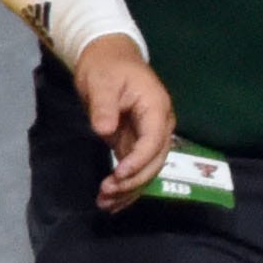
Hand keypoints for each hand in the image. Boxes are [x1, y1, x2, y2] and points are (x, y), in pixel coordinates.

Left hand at [74, 34, 174, 207]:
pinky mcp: (136, 143)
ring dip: (129, 189)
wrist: (108, 57)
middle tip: (107, 193)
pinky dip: (125, 186)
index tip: (118, 175)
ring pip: (148, 170)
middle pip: (155, 161)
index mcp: (156, 108)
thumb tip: (105, 131)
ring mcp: (149, 136)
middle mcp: (159, 125)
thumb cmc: (107, 66)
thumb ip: (105, 106)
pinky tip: (111, 201)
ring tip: (105, 204)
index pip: (154, 141)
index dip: (139, 161)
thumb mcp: (102, 82)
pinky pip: (136, 169)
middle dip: (133, 181)